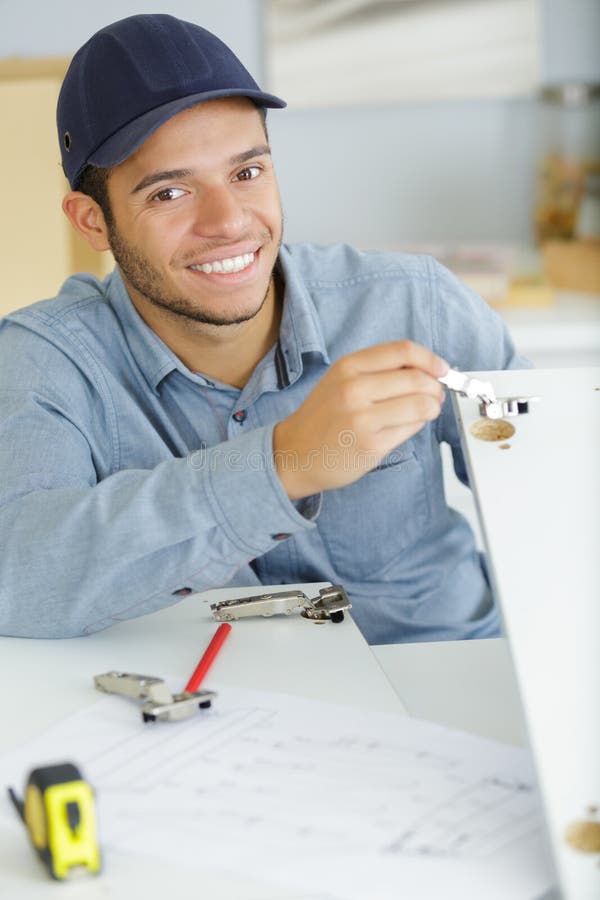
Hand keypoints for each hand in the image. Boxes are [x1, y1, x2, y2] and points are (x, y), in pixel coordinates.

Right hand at [273, 341, 447, 499]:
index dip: (430, 359)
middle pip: (417, 379)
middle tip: (435, 395)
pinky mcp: (371, 445)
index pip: (403, 351)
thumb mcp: (341, 381)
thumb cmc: (323, 418)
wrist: (294, 453)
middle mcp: (354, 389)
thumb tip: (426, 370)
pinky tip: (406, 426)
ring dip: (432, 407)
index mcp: (348, 367)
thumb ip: (377, 371)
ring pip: (420, 404)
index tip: (441, 369)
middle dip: (435, 387)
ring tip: (426, 410)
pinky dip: (417, 425)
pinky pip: (411, 428)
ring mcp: (362, 418)